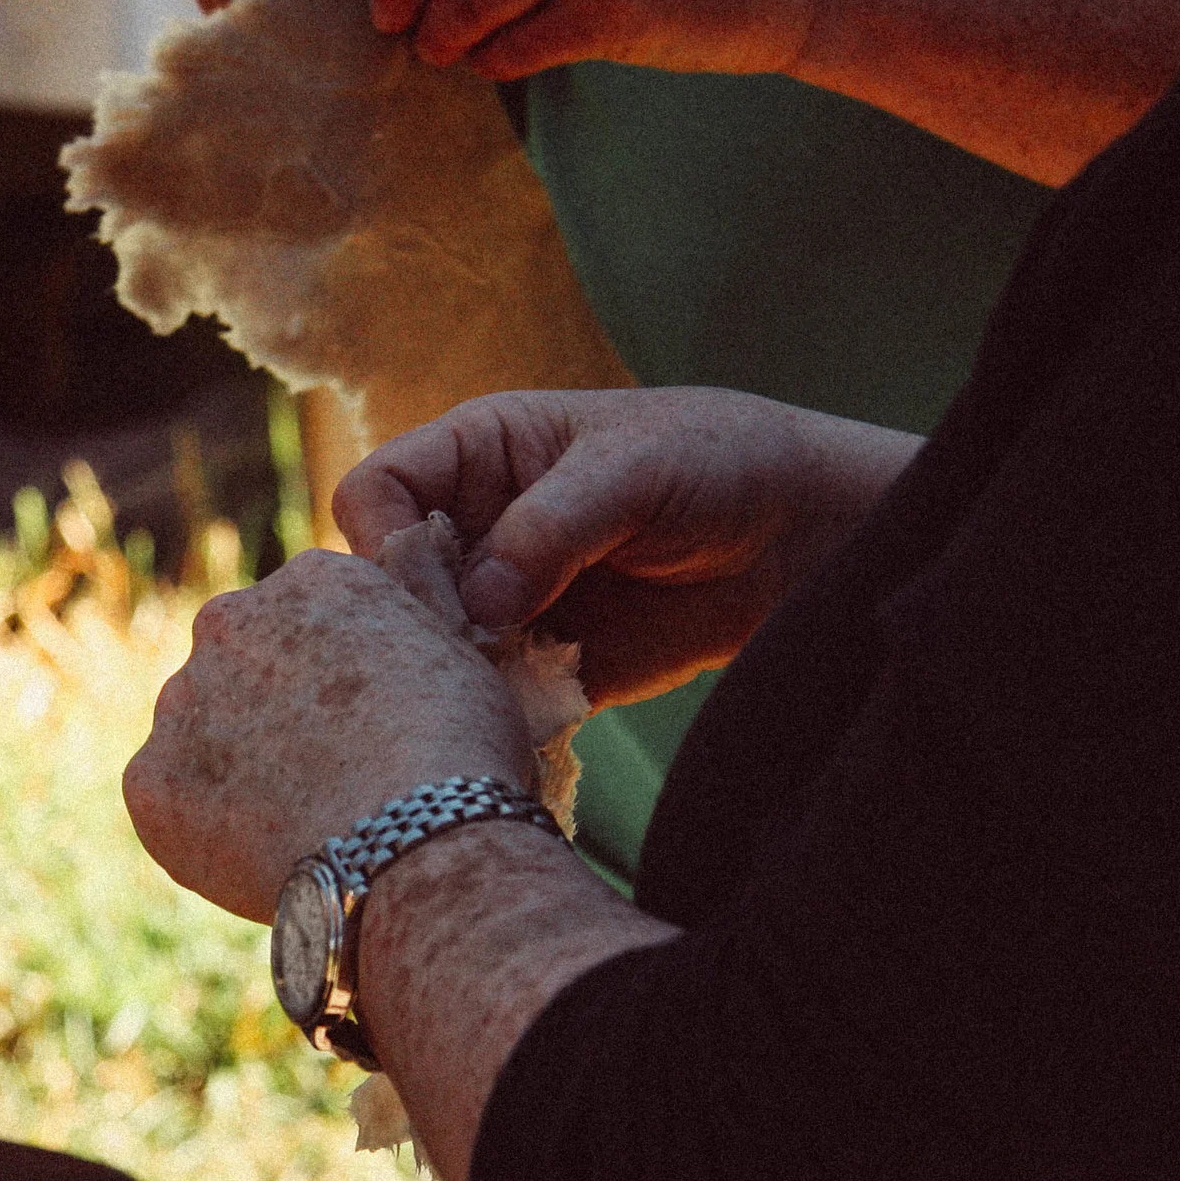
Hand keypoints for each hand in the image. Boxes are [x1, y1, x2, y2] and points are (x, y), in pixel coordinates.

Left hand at [125, 549, 533, 920]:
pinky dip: (206, 827)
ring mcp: (181, 703)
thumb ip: (414, 598)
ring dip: (235, 765)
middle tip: (324, 773)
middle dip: (270, 709)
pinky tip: (264, 851)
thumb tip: (409, 543)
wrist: (412, 845)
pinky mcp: (150, 782)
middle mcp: (228, 623)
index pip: (304, 620)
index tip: (361, 721)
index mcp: (310, 581)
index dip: (334, 675)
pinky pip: (171, 802)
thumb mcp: (459, 648)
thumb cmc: (458, 750)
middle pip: (240, 666)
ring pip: (201, 732)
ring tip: (301, 820)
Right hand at [333, 387, 919, 703]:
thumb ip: (547, 526)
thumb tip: (473, 605)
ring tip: (495, 695)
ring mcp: (504, 607)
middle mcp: (474, 533)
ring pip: (430, 655)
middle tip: (461, 656)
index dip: (381, 540)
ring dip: (451, 681)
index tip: (424, 588)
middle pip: (388, 586)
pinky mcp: (545, 670)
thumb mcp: (631, 469)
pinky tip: (526, 724)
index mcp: (474, 457)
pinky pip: (493, 704)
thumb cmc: (715, 461)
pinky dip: (499, 720)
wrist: (802, 537)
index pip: (377, 494)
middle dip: (409, 625)